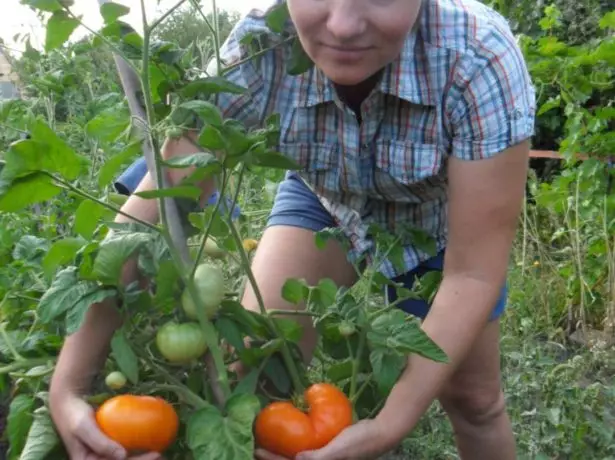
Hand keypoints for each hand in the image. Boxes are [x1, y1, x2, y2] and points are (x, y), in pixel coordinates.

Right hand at [49, 392, 161, 459]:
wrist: (68, 403)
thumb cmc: (74, 415)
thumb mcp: (83, 427)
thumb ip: (100, 442)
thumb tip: (122, 456)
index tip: (155, 454)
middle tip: (160, 454)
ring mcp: (100, 455)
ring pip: (123, 459)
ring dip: (140, 458)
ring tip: (158, 452)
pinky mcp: (104, 446)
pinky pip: (122, 450)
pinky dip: (135, 448)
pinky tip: (149, 442)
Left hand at [254, 419, 393, 459]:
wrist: (380, 433)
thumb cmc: (359, 442)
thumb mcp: (338, 450)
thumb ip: (318, 458)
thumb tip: (296, 458)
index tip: (257, 449)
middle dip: (275, 457)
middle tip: (257, 445)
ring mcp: (325, 458)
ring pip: (297, 457)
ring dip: (283, 451)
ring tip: (270, 440)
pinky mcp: (328, 450)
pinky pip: (307, 449)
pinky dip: (296, 444)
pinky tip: (291, 434)